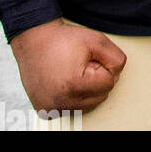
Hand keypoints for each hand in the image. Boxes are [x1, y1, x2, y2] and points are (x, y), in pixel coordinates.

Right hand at [11, 20, 125, 112]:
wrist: (34, 40)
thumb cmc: (63, 40)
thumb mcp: (97, 40)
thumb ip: (116, 58)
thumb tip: (117, 76)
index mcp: (74, 86)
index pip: (109, 83)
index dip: (103, 66)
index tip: (89, 57)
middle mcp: (61, 103)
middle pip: (100, 96)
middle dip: (96, 79)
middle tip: (81, 64)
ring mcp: (51, 109)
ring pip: (87, 105)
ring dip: (86, 90)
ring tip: (72, 73)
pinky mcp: (44, 111)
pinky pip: (71, 109)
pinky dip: (72, 97)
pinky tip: (63, 83)